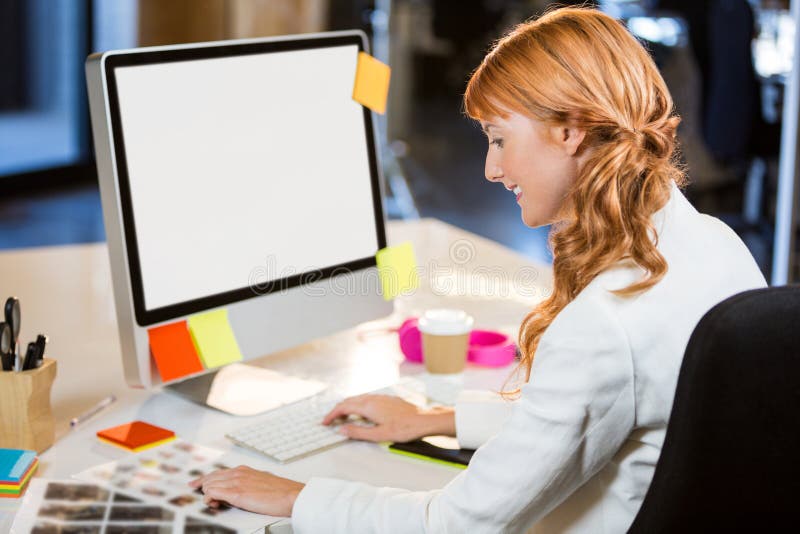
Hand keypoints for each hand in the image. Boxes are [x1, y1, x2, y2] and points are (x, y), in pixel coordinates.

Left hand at [188, 465, 303, 516]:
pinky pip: (213, 493)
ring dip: (208, 495)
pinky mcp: (237, 493)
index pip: (218, 472)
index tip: (196, 484)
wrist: (291, 495)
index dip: (205, 479)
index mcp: (244, 470)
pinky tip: (213, 504)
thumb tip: (240, 491)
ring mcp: (237, 482)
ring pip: (209, 484)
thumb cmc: (280, 492)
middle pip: (210, 477)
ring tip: (214, 504)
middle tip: (202, 496)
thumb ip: (248, 484)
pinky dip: (209, 499)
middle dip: (203, 487)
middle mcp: (238, 473)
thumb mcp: (261, 483)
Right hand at [322, 394, 454, 441]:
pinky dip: (358, 405)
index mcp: (368, 406)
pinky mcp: (387, 399)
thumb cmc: (404, 428)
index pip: (343, 407)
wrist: (423, 420)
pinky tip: (362, 414)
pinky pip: (367, 399)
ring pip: (358, 399)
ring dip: (348, 407)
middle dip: (337, 410)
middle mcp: (373, 398)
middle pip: (349, 401)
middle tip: (331, 421)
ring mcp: (381, 397)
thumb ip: (358, 432)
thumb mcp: (378, 435)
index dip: (332, 415)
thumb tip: (341, 430)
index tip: (325, 422)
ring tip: (344, 418)